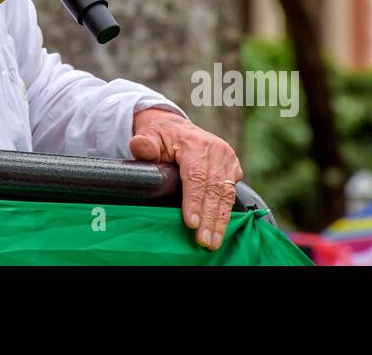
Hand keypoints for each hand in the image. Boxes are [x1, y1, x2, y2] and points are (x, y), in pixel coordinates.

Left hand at [129, 107, 242, 250]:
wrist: (178, 128)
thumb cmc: (162, 136)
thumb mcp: (150, 135)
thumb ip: (144, 143)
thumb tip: (138, 146)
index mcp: (195, 143)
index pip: (196, 176)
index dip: (194, 201)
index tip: (191, 222)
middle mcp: (216, 151)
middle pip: (214, 189)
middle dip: (209, 218)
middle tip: (204, 241)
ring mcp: (228, 160)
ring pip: (226, 194)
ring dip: (220, 220)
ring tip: (213, 242)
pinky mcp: (233, 169)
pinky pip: (232, 194)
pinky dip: (226, 213)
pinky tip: (220, 230)